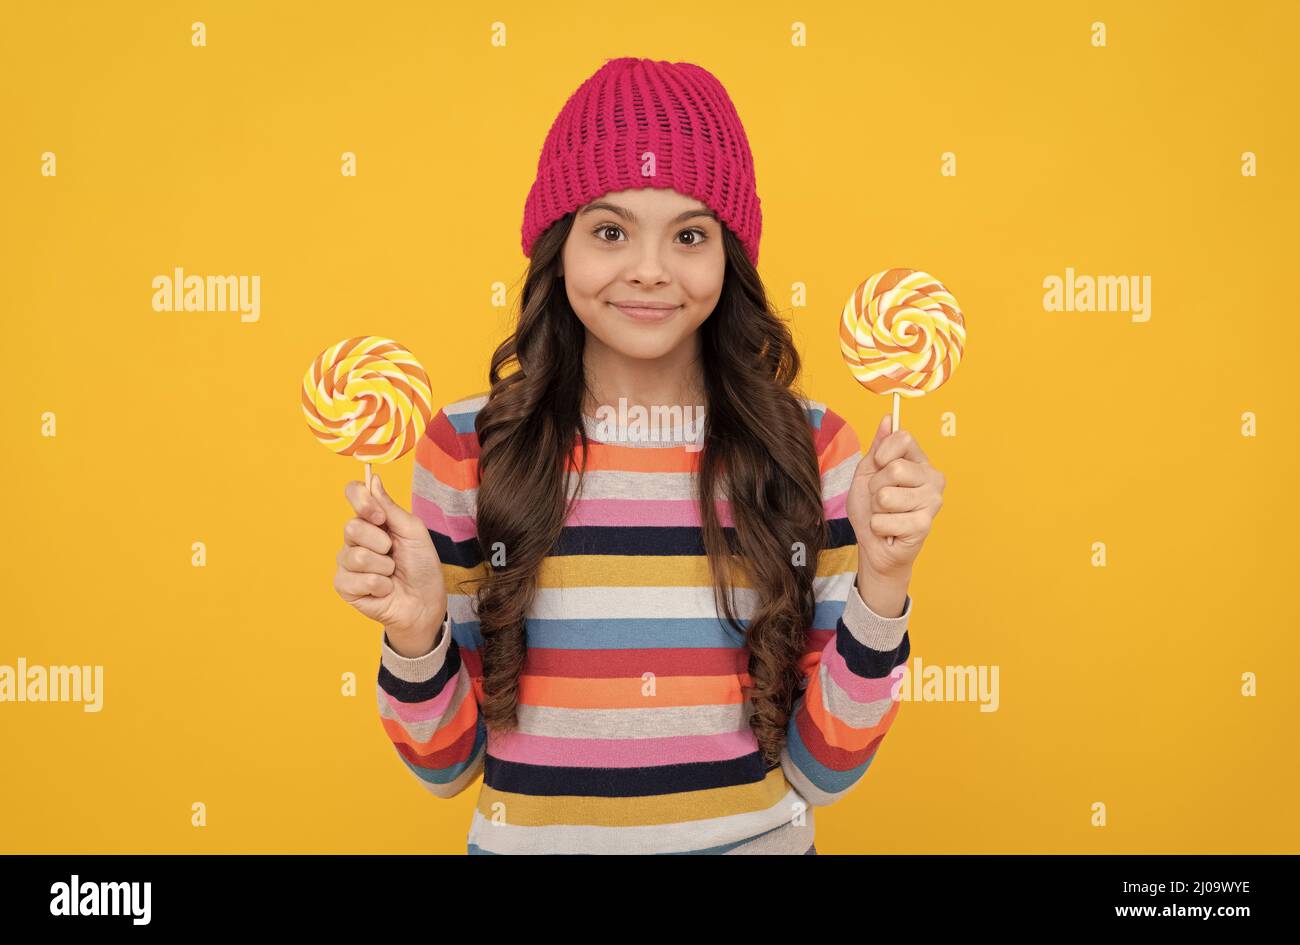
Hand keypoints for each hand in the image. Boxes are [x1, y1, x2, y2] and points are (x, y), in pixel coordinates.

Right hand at [334, 474, 447, 654]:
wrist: (425, 602)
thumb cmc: (422, 566)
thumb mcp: (413, 532)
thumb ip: (391, 508)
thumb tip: (373, 479)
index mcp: (373, 520)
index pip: (354, 494)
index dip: (361, 500)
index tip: (379, 516)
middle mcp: (356, 538)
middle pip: (351, 527)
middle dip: (381, 542)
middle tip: (393, 553)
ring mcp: (347, 562)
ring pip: (356, 556)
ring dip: (384, 567)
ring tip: (392, 574)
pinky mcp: (344, 586)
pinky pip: (355, 579)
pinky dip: (379, 585)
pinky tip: (385, 589)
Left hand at [846, 415, 945, 580]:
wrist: (874, 545)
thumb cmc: (871, 508)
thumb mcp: (867, 472)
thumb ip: (878, 447)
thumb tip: (889, 418)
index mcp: (919, 461)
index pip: (904, 438)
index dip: (882, 453)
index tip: (878, 466)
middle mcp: (933, 478)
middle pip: (894, 469)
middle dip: (875, 487)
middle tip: (880, 500)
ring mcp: (933, 501)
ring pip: (886, 496)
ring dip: (876, 509)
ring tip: (886, 514)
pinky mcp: (925, 525)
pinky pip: (886, 520)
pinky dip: (879, 527)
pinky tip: (890, 530)